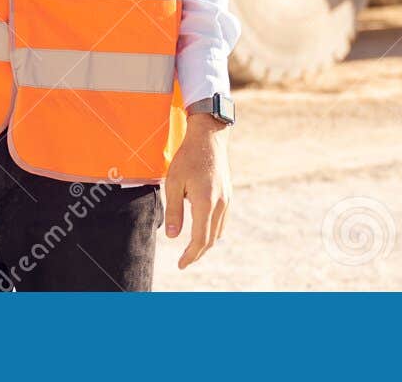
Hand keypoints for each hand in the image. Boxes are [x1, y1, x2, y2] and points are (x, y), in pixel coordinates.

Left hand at [163, 113, 230, 268]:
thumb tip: (172, 236)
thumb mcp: (173, 182)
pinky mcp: (228, 195)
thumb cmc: (188, 157)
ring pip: (218, 231)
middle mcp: (220, 204)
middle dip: (198, 253)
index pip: (200, 238)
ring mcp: (227, 199)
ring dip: (205, 243)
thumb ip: (173, 210)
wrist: (209, 137)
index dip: (190, 255)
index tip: (181, 265)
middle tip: (184, 261)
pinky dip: (212, 231)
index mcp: (206, 202)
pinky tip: (202, 230)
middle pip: (211, 239)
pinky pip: (222, 221)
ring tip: (191, 248)